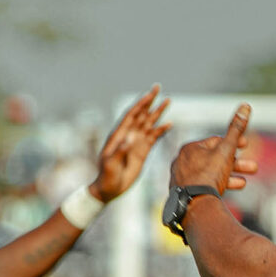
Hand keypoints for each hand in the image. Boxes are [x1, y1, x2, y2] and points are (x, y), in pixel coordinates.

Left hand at [89, 85, 173, 203]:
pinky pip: (154, 138)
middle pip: (141, 114)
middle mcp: (128, 135)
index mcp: (118, 135)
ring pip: (149, 123)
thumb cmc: (106, 176)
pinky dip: (161, 130)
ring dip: (157, 112)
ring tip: (167, 101)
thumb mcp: (111, 164)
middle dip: (149, 101)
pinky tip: (169, 124)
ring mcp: (136, 143)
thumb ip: (120, 151)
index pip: (131, 115)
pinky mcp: (142, 152)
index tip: (149, 94)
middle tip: (158, 87)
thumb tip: (130, 138)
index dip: (140, 104)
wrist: (109, 189)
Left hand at [169, 103, 256, 195]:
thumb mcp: (226, 150)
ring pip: (209, 174)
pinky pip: (201, 187)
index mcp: (190, 148)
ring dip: (229, 177)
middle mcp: (181, 161)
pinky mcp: (181, 194)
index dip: (234, 143)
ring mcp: (180, 178)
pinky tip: (225, 192)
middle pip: (214, 159)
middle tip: (253, 167)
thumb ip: (236, 130)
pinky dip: (215, 187)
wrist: (194, 205)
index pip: (215, 142)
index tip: (247, 146)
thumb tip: (245, 106)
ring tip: (244, 182)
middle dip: (236, 164)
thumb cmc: (209, 175)